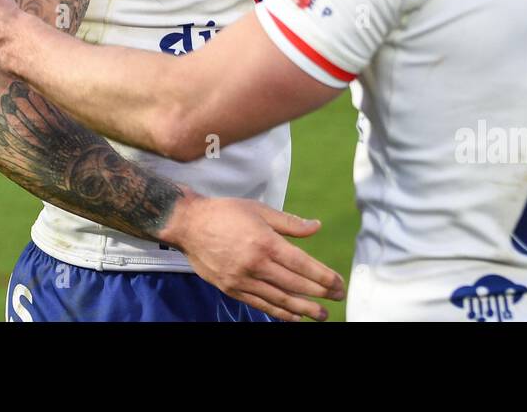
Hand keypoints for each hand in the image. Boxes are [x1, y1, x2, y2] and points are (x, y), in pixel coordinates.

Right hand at [159, 193, 345, 321]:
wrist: (189, 225)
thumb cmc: (225, 213)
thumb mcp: (259, 210)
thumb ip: (289, 223)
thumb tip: (316, 227)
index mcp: (265, 242)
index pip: (302, 265)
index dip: (323, 277)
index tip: (338, 283)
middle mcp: (256, 264)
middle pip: (295, 285)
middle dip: (320, 293)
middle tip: (337, 298)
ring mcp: (242, 279)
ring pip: (280, 299)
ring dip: (304, 309)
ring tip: (321, 314)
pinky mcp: (231, 288)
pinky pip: (260, 304)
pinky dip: (279, 313)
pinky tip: (293, 316)